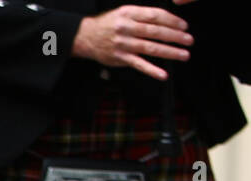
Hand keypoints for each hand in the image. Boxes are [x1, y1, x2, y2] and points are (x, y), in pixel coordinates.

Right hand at [71, 5, 192, 81]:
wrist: (86, 37)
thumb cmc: (109, 24)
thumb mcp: (124, 12)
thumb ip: (143, 15)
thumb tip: (167, 20)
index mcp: (129, 14)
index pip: (155, 16)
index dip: (172, 21)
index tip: (184, 26)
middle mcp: (126, 28)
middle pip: (155, 32)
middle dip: (175, 36)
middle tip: (189, 40)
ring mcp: (123, 44)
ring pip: (150, 48)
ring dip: (169, 52)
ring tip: (184, 55)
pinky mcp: (119, 58)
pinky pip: (138, 64)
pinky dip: (151, 70)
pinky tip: (163, 74)